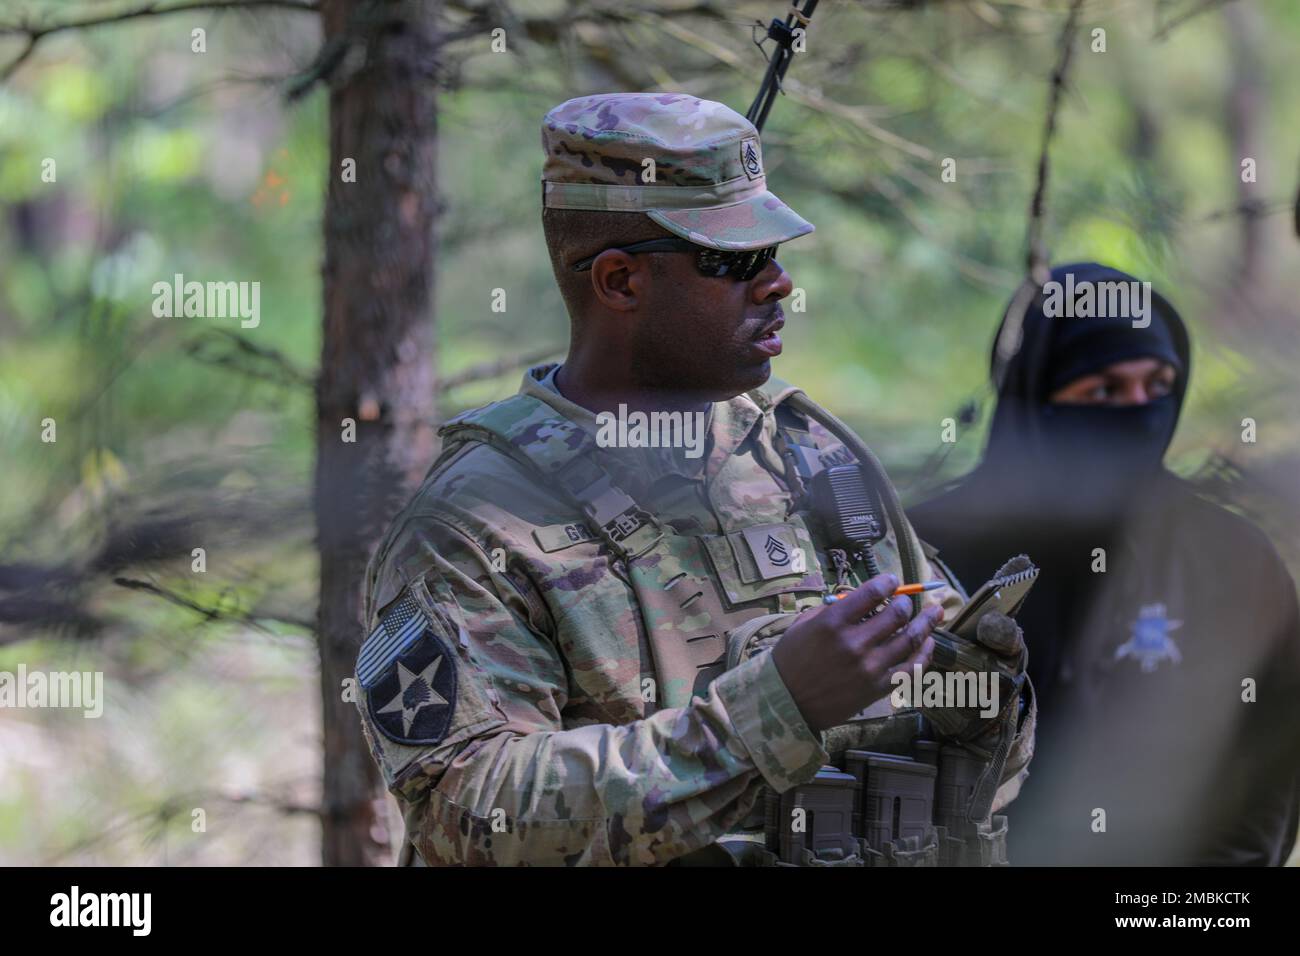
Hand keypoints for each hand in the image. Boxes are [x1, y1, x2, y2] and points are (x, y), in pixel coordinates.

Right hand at [770, 573, 941, 732]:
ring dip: (926, 622)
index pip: (872, 593)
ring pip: (910, 638)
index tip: (893, 581)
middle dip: (907, 603)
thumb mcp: (805, 624)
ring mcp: (870, 667)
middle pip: (897, 614)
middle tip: (908, 601)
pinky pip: (912, 668)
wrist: (787, 702)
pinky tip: (929, 642)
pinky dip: (925, 653)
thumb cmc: (792, 659)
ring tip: (935, 612)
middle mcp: (855, 642)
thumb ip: (834, 609)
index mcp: (833, 622)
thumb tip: (864, 599)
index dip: (888, 582)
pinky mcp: (879, 687)